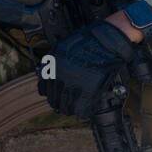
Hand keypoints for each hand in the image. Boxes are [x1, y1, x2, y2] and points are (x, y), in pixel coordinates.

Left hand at [37, 21, 151, 118]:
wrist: (106, 40)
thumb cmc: (86, 42)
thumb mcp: (61, 48)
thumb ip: (52, 64)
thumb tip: (45, 76)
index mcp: (54, 67)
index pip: (44, 89)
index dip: (49, 95)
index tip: (53, 98)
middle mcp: (62, 77)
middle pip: (55, 100)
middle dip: (59, 104)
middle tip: (63, 107)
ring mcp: (75, 84)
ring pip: (67, 106)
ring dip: (70, 109)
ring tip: (73, 110)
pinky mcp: (90, 89)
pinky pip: (82, 107)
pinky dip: (83, 111)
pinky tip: (85, 110)